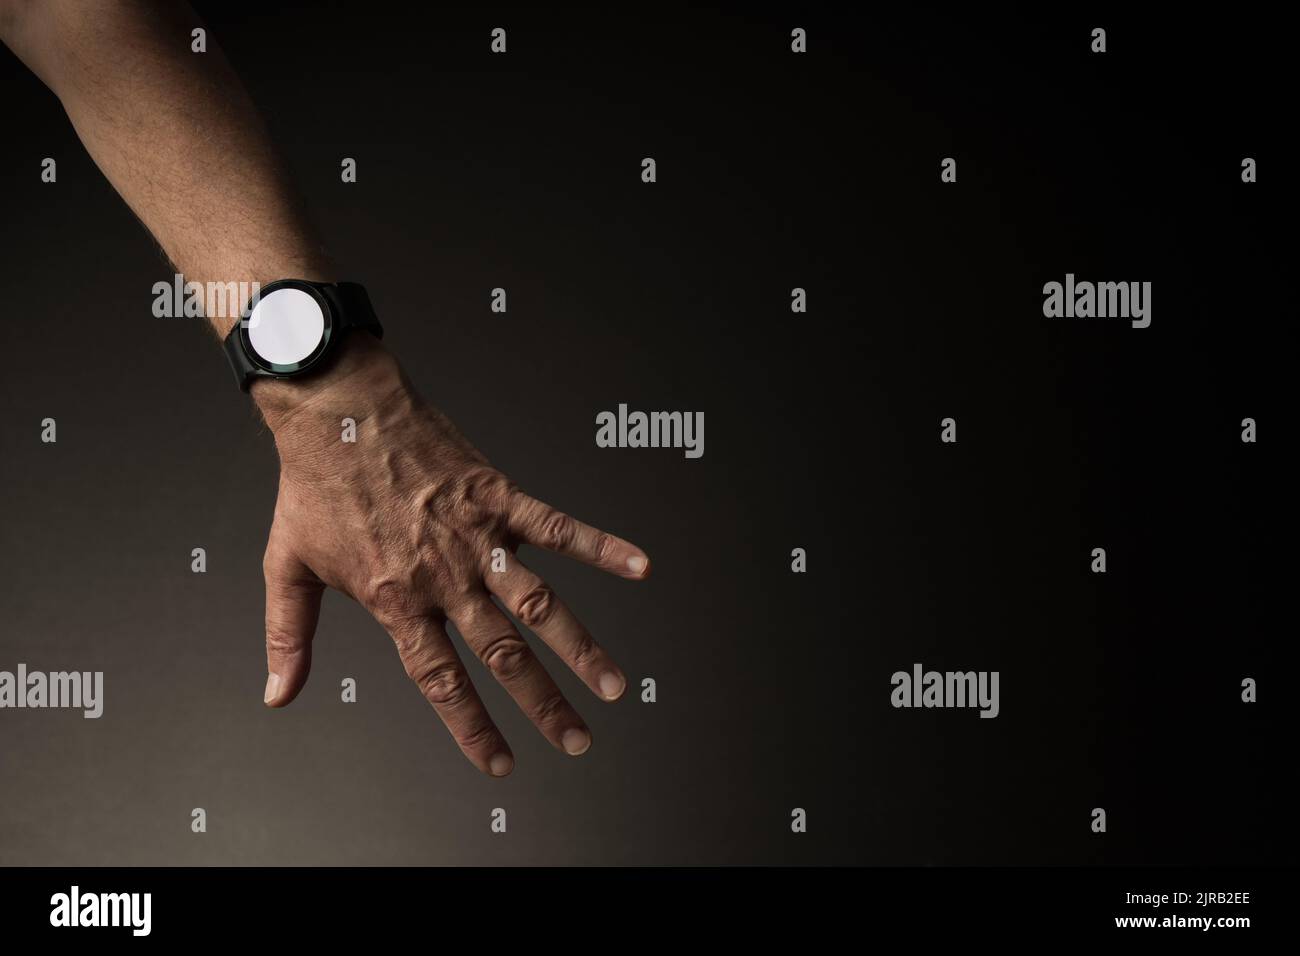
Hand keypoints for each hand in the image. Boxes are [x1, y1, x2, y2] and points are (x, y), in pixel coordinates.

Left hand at [252, 335, 650, 775]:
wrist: (338, 410)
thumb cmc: (313, 484)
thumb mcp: (287, 565)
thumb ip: (289, 636)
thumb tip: (277, 696)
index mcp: (395, 599)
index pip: (441, 681)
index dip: (473, 728)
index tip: (503, 764)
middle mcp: (444, 576)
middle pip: (503, 655)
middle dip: (544, 704)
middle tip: (578, 740)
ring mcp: (476, 536)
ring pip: (540, 604)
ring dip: (580, 647)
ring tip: (614, 685)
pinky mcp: (498, 496)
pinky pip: (557, 527)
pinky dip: (600, 547)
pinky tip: (639, 567)